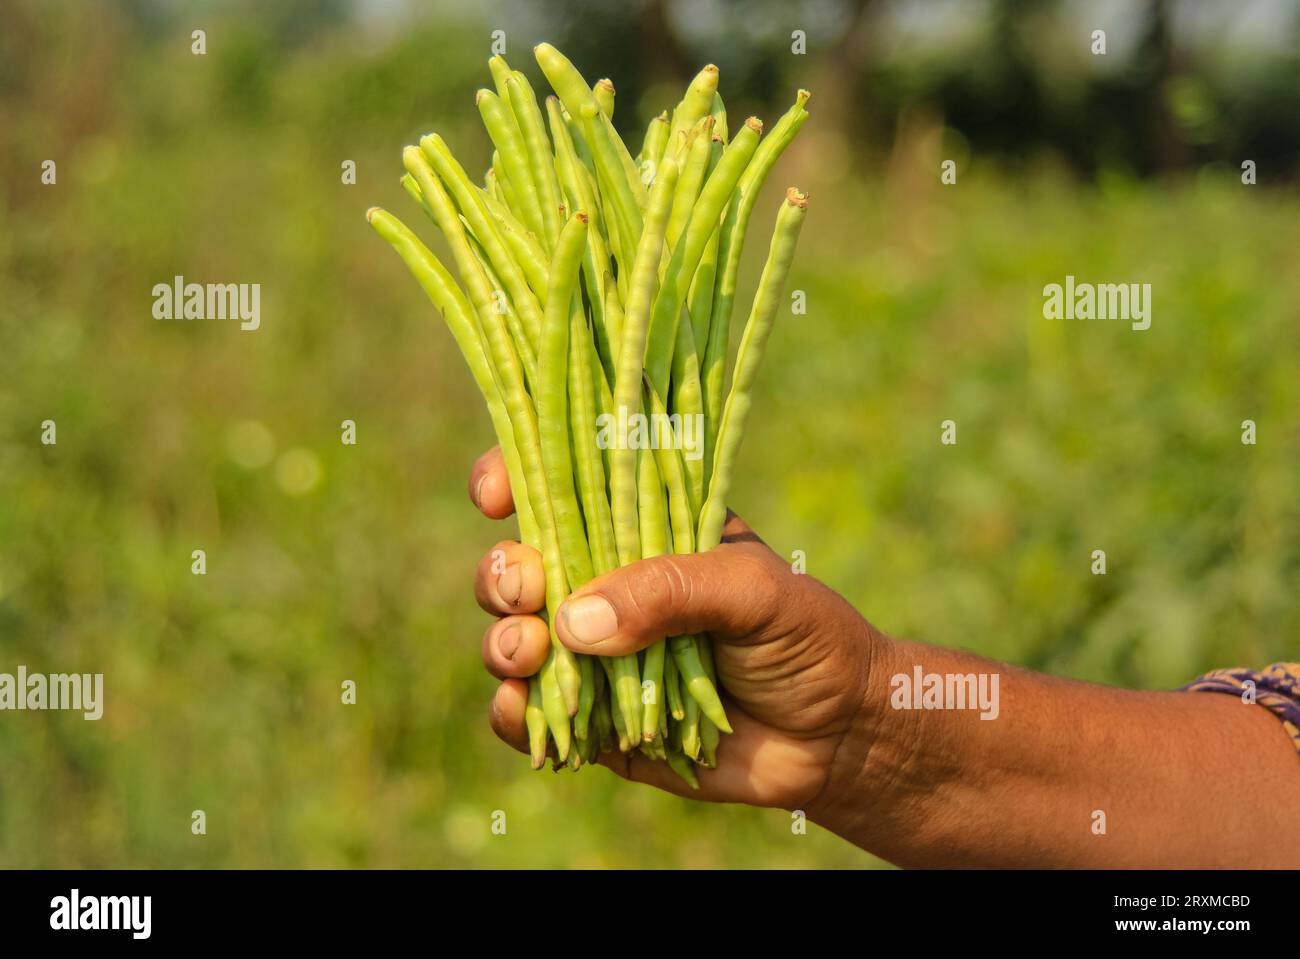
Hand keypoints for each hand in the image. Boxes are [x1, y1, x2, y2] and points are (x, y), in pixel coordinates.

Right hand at [468, 445, 880, 811]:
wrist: (836, 739)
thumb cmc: (807, 639)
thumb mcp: (752, 592)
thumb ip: (671, 591)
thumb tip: (573, 621)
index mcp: (644, 528)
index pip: (564, 484)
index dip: (515, 477)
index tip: (495, 497)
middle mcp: (608, 585)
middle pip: (518, 562)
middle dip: (503, 572)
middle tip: (528, 589)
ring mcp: (594, 654)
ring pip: (510, 635)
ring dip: (502, 640)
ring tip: (532, 651)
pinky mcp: (592, 720)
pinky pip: (526, 713)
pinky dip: (512, 711)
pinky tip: (527, 710)